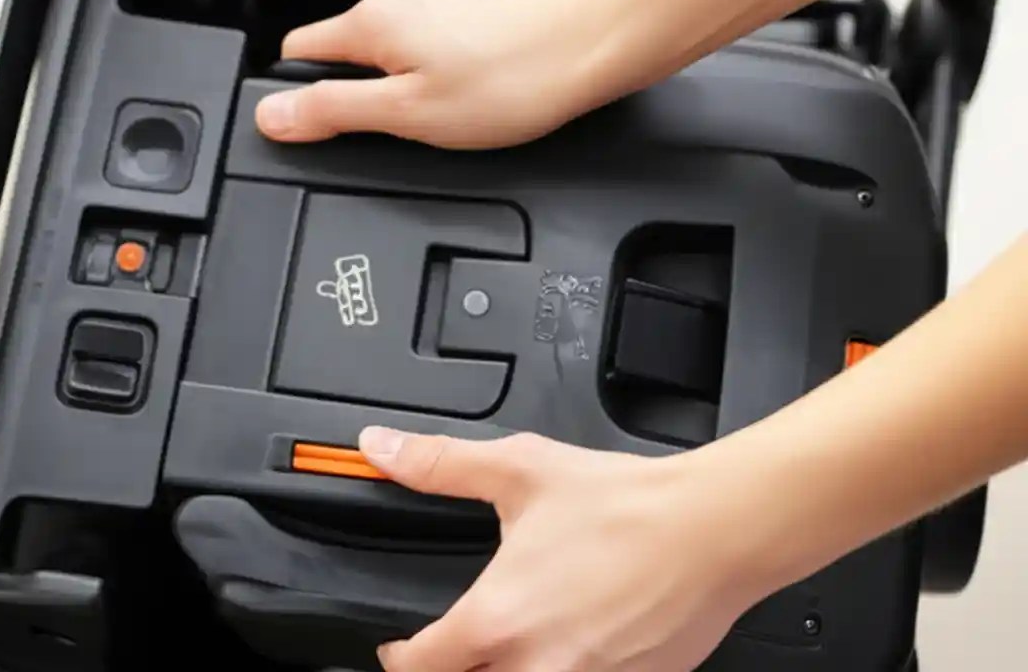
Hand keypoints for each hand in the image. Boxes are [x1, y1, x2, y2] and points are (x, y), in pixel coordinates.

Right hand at [254, 0, 607, 149]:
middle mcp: (400, 9)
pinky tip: (457, 108)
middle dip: (346, 98)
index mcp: (372, 26)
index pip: (297, 51)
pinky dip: (427, 86)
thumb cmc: (507, 84)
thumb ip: (334, 111)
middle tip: (380, 137)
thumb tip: (273, 114)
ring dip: (391, 94)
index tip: (313, 129)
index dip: (294, 95)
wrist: (586, 55)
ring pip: (386, 59)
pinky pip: (424, 58)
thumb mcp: (405, 114)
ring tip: (425, 126)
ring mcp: (436, 15)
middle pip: (341, 56)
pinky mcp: (467, 26)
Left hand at [357, 426, 766, 670]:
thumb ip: (440, 464)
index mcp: (498, 618)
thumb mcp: (520, 469)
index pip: (419, 668)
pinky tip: (570, 650)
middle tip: (458, 650)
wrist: (716, 527)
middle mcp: (537, 665)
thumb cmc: (628, 504)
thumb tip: (382, 448)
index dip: (399, 656)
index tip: (403, 645)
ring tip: (510, 651)